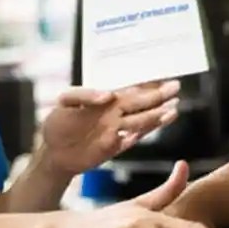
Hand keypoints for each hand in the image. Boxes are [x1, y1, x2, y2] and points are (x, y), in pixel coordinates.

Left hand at [41, 80, 181, 174]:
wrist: (52, 152)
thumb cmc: (57, 122)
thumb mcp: (65, 101)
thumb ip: (84, 94)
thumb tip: (108, 94)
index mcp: (105, 99)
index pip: (129, 89)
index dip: (145, 83)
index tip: (161, 75)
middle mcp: (115, 113)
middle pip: (141, 103)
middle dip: (158, 95)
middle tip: (176, 86)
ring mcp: (116, 129)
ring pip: (142, 120)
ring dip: (158, 114)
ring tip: (174, 107)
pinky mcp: (115, 146)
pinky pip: (135, 137)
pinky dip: (147, 131)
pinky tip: (161, 123)